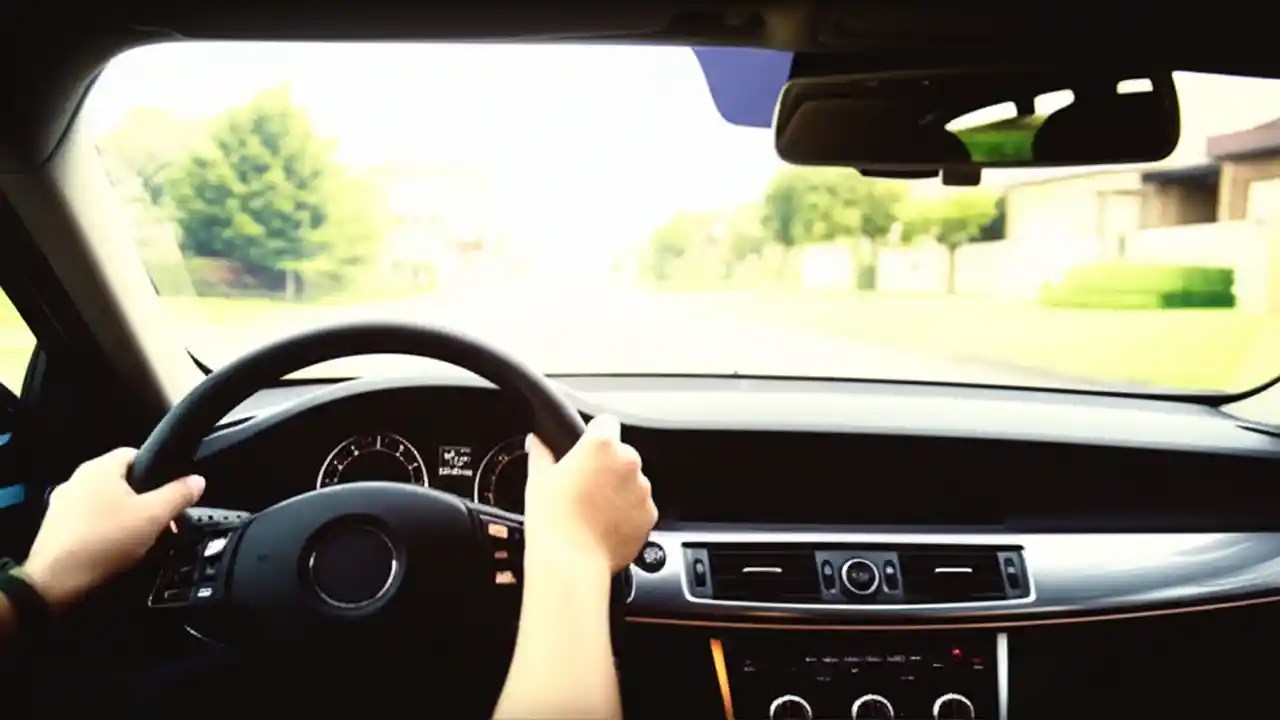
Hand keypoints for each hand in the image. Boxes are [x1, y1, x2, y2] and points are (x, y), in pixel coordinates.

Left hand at [20, 448, 204, 610]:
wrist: (55, 583)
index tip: (172, 495)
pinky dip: (104, 530)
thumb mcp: (153, 517)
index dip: (159, 471)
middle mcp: (77, 479)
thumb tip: (197, 480)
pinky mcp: (54, 528)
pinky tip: (114, 550)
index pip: (136, 454)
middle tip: (160, 522)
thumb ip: (178, 495)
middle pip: (122, 481)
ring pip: (105, 503)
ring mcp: (61, 504)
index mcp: (99, 468)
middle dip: (144, 499)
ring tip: (140, 540)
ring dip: (124, 516)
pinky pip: (89, 521)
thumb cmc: (106, 541)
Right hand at [524, 415, 657, 573]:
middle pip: (621, 455)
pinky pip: (639, 508)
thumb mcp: (539, 477)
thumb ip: (542, 451)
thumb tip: (539, 441)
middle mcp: (628, 463)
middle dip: (607, 467)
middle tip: (584, 487)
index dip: (594, 434)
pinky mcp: (649, 515)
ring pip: (632, 482)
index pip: (606, 423)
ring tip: (593, 510)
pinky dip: (627, 514)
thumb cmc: (553, 519)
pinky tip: (604, 525)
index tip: (586, 448)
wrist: (571, 562)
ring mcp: (642, 490)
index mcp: (601, 445)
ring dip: (618, 490)